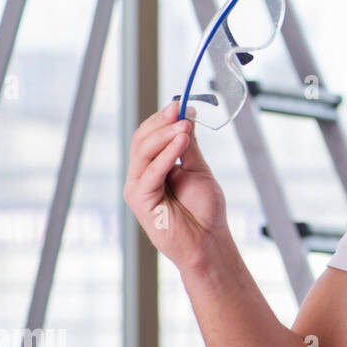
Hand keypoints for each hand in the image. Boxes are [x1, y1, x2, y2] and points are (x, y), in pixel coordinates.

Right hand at [122, 98, 229, 271]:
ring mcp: (138, 187)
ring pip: (143, 152)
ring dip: (165, 135)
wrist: (208, 241)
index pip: (150, 136)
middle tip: (180, 110)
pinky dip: (166, 155)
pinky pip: (151, 172)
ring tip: (185, 125)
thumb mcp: (198, 169)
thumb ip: (188, 146)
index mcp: (154, 168)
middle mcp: (142, 176)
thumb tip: (186, 116)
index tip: (182, 105)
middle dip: (161, 122)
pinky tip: (182, 141)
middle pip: (142, 140)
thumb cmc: (204, 211)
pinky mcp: (139, 200)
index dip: (164, 119)